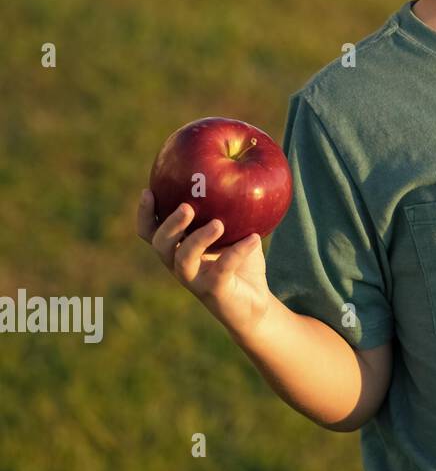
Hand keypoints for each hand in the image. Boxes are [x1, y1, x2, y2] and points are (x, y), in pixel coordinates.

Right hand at [136, 189, 273, 337]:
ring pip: (183, 261)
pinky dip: (238, 253)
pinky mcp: (215, 292)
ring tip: (219, 223)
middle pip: (161, 245)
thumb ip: (231, 208)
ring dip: (198, 240)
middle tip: (185, 207)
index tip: (148, 190)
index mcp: (178, 248)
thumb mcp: (235, 231)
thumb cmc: (241, 261)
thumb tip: (241, 166)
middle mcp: (180, 264)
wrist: (255, 304)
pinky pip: (222, 271)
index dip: (145, 214)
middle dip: (169, 225)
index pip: (150, 231)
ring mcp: (195, 280)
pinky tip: (254, 237)